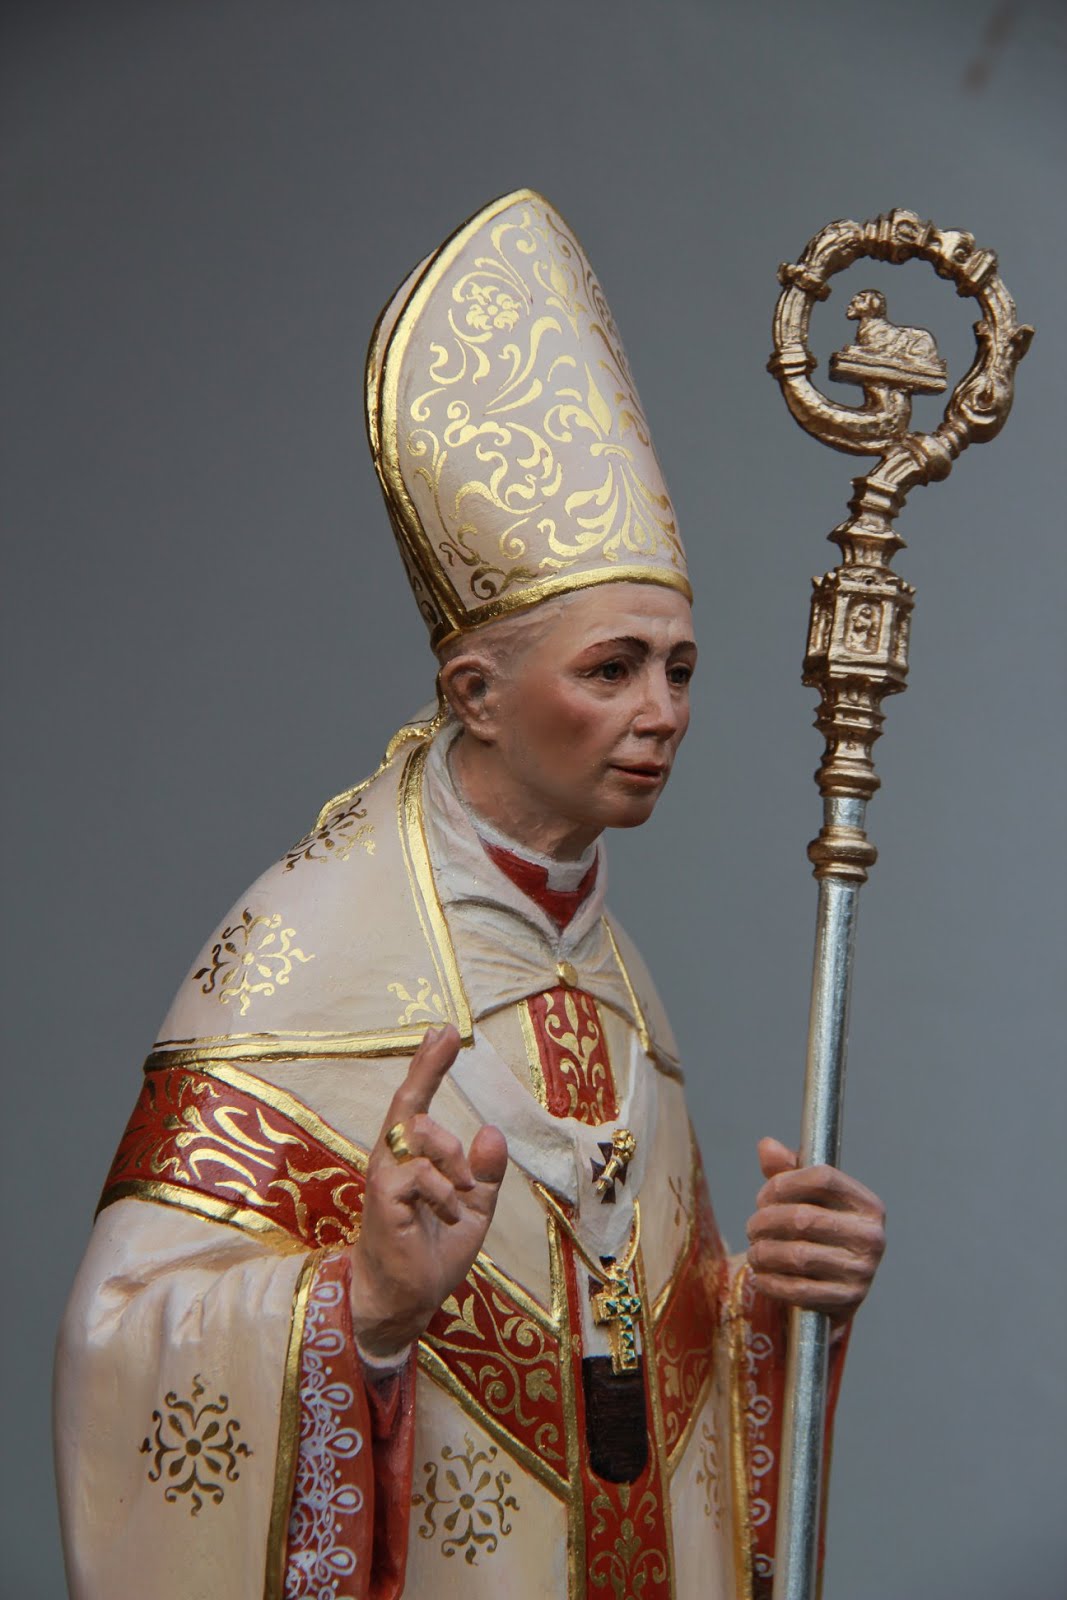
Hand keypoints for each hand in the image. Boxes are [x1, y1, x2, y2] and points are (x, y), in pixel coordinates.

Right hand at [348, 1023, 507, 1358]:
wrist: (405, 1301)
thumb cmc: (430, 1254)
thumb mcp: (472, 1210)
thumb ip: (483, 1173)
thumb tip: (493, 1132)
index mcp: (411, 1158)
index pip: (416, 1102)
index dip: (428, 1066)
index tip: (443, 1031)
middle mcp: (392, 1158)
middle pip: (408, 1102)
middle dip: (428, 1068)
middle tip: (446, 1037)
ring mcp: (385, 1175)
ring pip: (421, 1133)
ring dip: (454, 1159)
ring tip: (465, 1192)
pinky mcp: (384, 1196)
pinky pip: (420, 1173)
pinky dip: (445, 1192)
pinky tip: (451, 1216)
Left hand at [745, 1137, 884, 1324]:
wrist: (837, 1290)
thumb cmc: (820, 1234)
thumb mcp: (808, 1199)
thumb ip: (787, 1171)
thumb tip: (766, 1146)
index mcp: (867, 1204)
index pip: (823, 1177)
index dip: (784, 1183)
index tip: (763, 1196)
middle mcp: (872, 1236)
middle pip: (804, 1217)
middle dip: (766, 1221)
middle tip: (752, 1228)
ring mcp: (863, 1271)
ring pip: (798, 1255)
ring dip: (764, 1253)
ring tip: (754, 1251)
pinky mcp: (848, 1300)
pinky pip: (799, 1289)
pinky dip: (771, 1282)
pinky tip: (760, 1276)